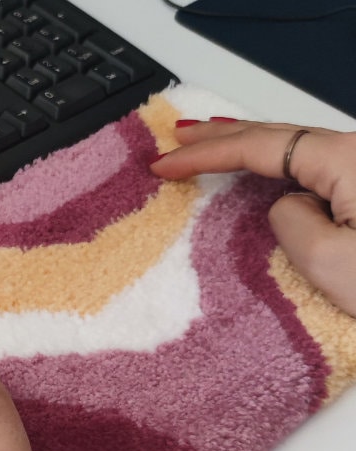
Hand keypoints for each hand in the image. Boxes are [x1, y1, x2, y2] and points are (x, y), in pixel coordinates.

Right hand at [151, 119, 355, 316]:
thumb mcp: (330, 262)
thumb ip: (290, 223)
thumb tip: (284, 206)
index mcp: (347, 161)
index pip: (260, 147)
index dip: (207, 154)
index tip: (166, 163)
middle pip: (279, 134)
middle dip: (222, 136)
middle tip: (178, 138)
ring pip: (298, 149)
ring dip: (250, 147)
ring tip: (211, 148)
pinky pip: (316, 168)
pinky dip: (278, 164)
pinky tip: (265, 169)